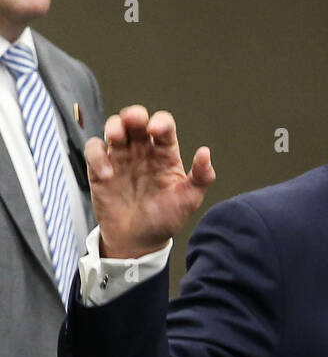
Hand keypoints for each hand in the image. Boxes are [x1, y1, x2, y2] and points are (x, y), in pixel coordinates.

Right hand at [85, 106, 215, 259]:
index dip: (160, 122)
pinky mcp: (100, 167)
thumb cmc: (164, 219)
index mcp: (165, 153)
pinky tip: (106, 175)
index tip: (156, 130)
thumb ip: (201, 178)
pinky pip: (94, 149)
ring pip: (113, 127)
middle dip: (133, 115)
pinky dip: (97, 157)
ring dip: (113, 127)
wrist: (139, 241)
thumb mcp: (188, 200)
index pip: (164, 126)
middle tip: (133, 121)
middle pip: (135, 119)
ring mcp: (121, 157)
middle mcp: (142, 150)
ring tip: (116, 139)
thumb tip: (205, 153)